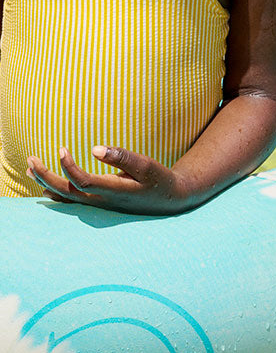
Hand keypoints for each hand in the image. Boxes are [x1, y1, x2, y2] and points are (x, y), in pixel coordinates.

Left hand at [26, 146, 190, 214]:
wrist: (168, 199)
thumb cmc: (159, 179)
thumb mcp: (146, 165)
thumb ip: (122, 156)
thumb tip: (95, 148)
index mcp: (113, 190)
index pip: (82, 182)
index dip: (68, 167)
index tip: (62, 149)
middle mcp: (102, 201)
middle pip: (66, 193)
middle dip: (45, 177)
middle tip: (30, 160)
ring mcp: (99, 204)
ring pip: (66, 198)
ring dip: (46, 184)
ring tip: (30, 169)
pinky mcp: (100, 202)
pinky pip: (72, 200)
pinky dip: (56, 192)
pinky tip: (46, 187)